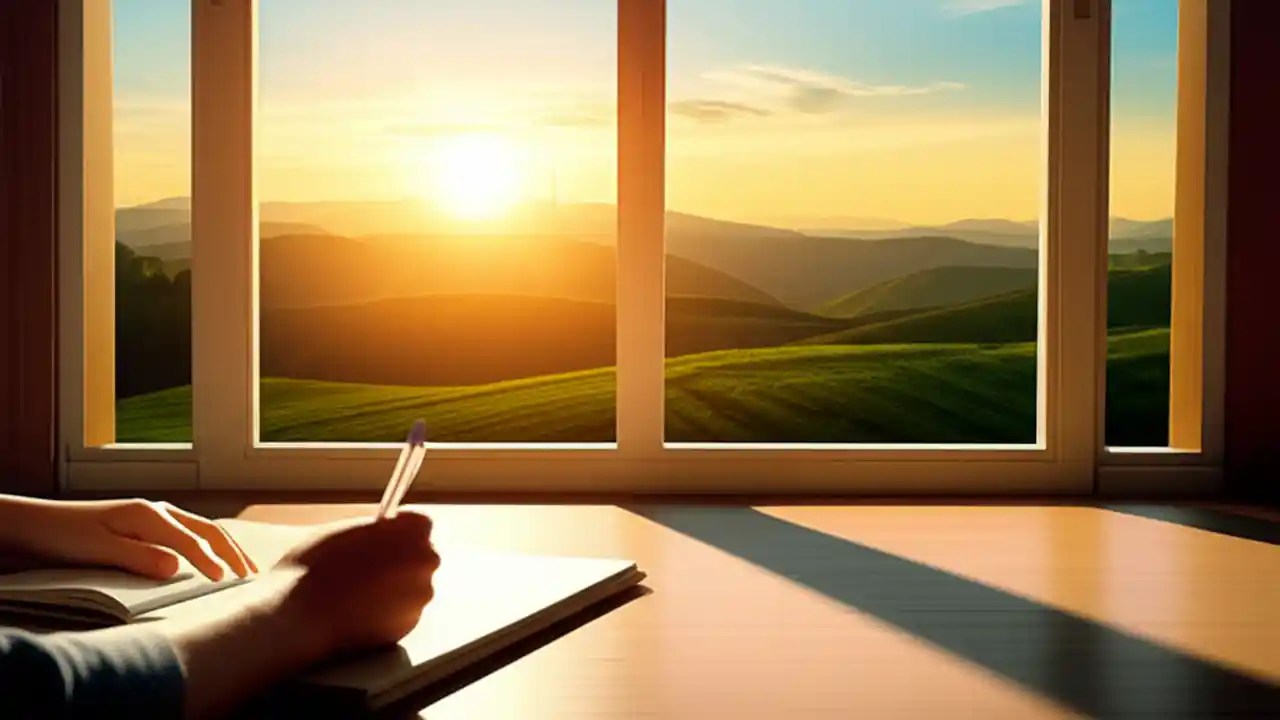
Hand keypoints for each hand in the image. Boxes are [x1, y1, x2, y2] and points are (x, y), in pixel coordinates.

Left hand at [0, 496, 255, 580]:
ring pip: (202, 530)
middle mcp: (157, 512)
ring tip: (244, 568)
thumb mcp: (99, 549)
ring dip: (226, 548)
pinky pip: (189, 535)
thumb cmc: (63, 537)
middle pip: (208, 529)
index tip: (228, 582)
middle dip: (233, 551)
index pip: (192, 539)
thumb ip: (139, 557)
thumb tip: (178, 567)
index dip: (212, 561)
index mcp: (148, 515)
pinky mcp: (146, 529)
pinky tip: (211, 560)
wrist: (34, 527)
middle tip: (252, 575)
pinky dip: (208, 547)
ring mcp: (153, 518)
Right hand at [159, 513, 438, 719]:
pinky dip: (388, 611)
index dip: (400, 532)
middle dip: (401, 560)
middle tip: (368, 567)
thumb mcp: (345, 529)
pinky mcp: (409, 626)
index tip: (384, 538)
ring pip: (413, 586)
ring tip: (358, 592)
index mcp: (413, 532)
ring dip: (395, 587)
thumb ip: (377, 529)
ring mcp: (420, 597)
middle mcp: (425, 563)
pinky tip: (360, 611)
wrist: (301, 615)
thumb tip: (389, 530)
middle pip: (420, 556)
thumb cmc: (315, 567)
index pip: (421, 525)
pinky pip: (403, 612)